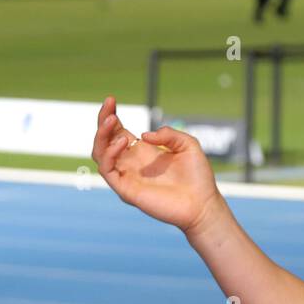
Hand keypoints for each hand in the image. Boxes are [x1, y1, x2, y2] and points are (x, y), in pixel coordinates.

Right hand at [90, 95, 221, 232]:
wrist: (203, 203)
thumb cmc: (197, 176)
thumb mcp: (188, 145)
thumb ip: (168, 134)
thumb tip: (144, 135)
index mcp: (143, 152)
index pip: (118, 132)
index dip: (111, 116)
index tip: (111, 99)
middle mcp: (131, 164)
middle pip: (105, 141)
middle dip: (103, 122)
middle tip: (109, 107)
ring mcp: (127, 177)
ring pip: (100, 154)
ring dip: (102, 136)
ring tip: (113, 121)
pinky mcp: (126, 190)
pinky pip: (107, 170)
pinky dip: (110, 154)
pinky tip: (122, 142)